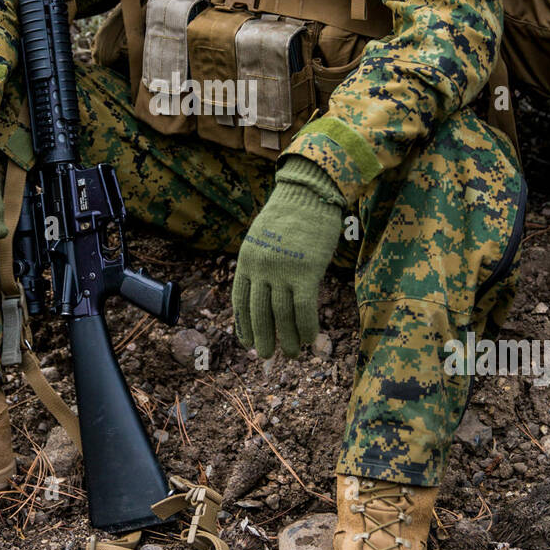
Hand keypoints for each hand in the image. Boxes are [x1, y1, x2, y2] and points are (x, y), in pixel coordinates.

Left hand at [232, 160, 343, 357]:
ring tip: (292, 353)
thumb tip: (264, 290)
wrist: (309, 192)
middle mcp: (260, 268)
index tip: (247, 341)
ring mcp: (282, 271)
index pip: (240, 300)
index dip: (243, 324)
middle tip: (266, 356)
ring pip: (282, 316)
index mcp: (247, 259)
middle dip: (263, 338)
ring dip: (287, 339)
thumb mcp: (263, 236)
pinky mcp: (305, 272)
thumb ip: (260, 262)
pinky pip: (303, 309)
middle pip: (259, 312)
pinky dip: (306, 328)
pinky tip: (309, 338)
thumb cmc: (290, 214)